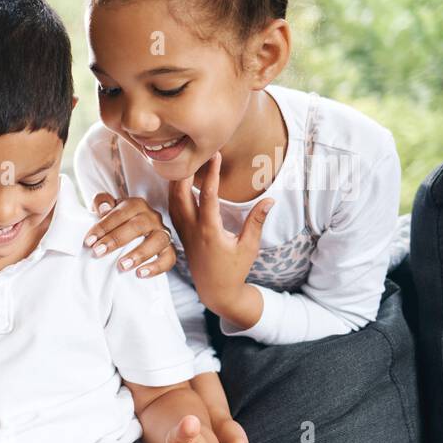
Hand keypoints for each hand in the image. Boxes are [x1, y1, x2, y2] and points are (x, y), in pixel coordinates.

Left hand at [84, 193, 176, 277]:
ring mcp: (162, 233)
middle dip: (116, 239)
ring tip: (122, 266)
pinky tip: (140, 274)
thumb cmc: (119, 221)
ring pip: (157, 240)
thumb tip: (103, 208)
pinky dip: (156, 267)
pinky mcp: (169, 250)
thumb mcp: (108, 209)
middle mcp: (152, 217)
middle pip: (138, 226)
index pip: (120, 213)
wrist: (136, 232)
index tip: (89, 241)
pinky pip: (169, 258)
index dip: (103, 226)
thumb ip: (102, 202)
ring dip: (139, 254)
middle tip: (98, 252)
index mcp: (136, 205)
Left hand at [166, 152, 272, 312]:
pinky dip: (174, 193)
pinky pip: (172, 209)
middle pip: (180, 194)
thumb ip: (256, 222)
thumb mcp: (249, 247)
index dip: (211, 174)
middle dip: (186, 171)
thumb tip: (270, 199)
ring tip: (186, 161)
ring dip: (177, 181)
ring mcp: (183, 232)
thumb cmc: (234, 270)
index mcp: (209, 231)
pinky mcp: (181, 234)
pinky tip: (179, 182)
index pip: (207, 196)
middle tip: (194, 151)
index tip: (215, 155)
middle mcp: (191, 229)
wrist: (215, 291)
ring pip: (172, 201)